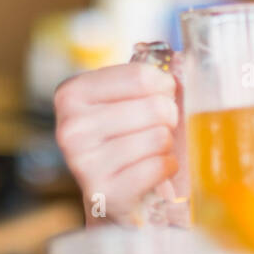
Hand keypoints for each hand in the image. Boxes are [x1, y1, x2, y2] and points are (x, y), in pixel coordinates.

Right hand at [53, 60, 184, 226]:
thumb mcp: (124, 101)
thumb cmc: (122, 138)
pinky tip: (153, 171)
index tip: (162, 95)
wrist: (108, 194)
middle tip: (157, 128)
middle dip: (168, 118)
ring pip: (159, 137)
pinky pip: (160, 166)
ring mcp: (84, 163)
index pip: (141, 76)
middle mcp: (71, 127)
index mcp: (72, 94)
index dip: (164, 86)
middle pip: (155, 107)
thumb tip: (183, 58)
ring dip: (165, 145)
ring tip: (150, 151)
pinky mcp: (106, 192)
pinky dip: (167, 168)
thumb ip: (148, 76)